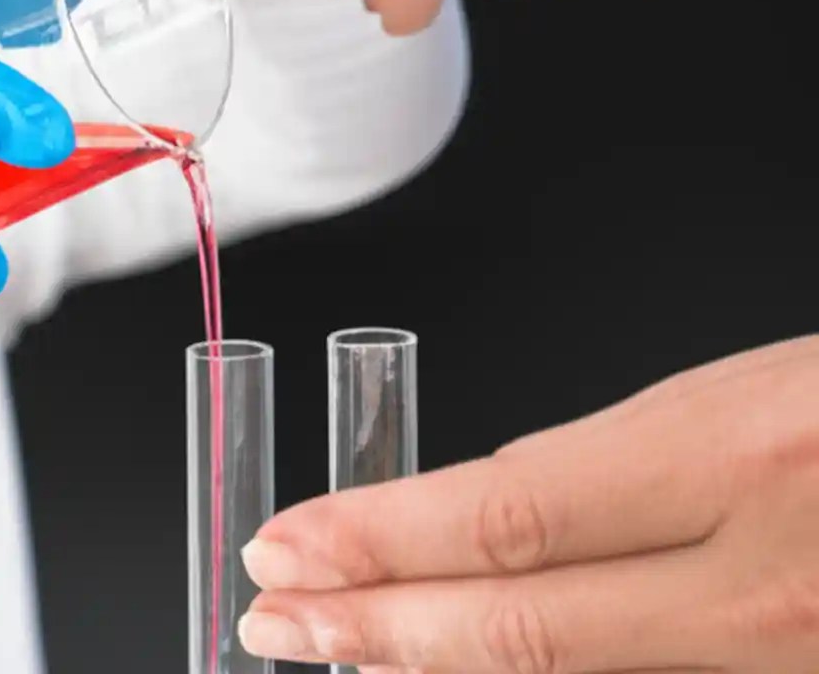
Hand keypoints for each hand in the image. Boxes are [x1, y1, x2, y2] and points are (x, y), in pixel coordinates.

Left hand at [238, 336, 818, 671]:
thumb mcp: (750, 392)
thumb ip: (620, 470)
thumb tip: (489, 520)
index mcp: (746, 454)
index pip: (507, 516)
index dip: (378, 540)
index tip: (288, 544)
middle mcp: (772, 579)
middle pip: (521, 629)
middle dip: (374, 629)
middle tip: (273, 621)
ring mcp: (791, 652)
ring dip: (438, 663)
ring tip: (345, 647)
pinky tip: (474, 666)